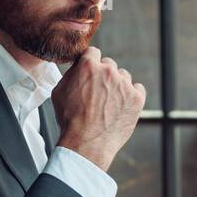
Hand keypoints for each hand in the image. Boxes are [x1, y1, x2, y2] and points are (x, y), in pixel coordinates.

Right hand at [52, 46, 145, 170]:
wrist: (86, 143)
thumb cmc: (70, 120)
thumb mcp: (59, 91)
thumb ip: (71, 74)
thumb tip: (78, 66)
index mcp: (89, 66)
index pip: (93, 52)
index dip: (91, 63)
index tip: (91, 72)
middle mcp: (109, 71)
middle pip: (109, 64)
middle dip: (103, 75)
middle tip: (98, 92)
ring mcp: (125, 84)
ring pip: (123, 76)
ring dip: (117, 85)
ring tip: (108, 103)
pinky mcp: (137, 98)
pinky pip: (137, 89)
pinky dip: (131, 95)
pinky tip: (122, 106)